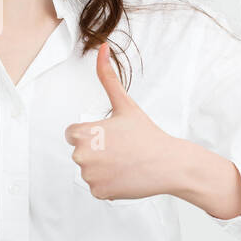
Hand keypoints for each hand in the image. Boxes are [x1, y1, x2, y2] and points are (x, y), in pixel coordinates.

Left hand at [64, 41, 191, 202]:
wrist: (168, 164)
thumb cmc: (146, 133)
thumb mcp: (125, 104)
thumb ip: (108, 76)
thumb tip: (102, 47)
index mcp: (83, 133)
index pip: (72, 134)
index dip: (92, 134)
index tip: (110, 136)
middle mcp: (81, 156)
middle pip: (81, 153)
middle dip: (97, 151)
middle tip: (121, 149)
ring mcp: (90, 176)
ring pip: (89, 171)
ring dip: (103, 168)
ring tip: (125, 162)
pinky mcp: (99, 192)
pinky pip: (97, 187)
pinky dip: (109, 184)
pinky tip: (125, 176)